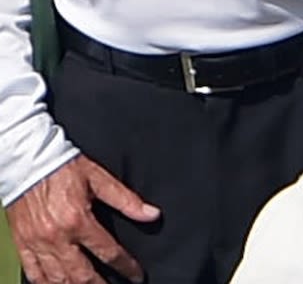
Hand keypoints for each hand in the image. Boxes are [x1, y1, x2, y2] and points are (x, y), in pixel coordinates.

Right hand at [6, 154, 159, 283]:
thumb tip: (152, 214)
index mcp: (78, 220)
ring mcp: (37, 244)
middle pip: (82, 275)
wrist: (28, 159)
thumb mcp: (98, 177)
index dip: (126, 266)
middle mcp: (57, 237)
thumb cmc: (63, 165)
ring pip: (58, 280)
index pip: (108, 252)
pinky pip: (34, 275)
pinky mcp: (23, 245)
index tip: (136, 275)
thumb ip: (125, 199)